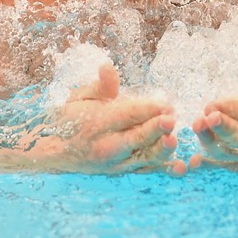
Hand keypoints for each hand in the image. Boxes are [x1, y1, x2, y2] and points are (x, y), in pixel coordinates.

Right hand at [41, 62, 181, 173]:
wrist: (57, 152)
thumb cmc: (72, 119)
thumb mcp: (80, 98)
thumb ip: (100, 86)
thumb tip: (108, 66)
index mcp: (98, 123)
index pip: (127, 114)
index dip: (147, 109)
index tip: (166, 103)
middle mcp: (107, 145)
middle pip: (136, 137)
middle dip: (155, 129)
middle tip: (172, 119)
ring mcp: (116, 162)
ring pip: (143, 158)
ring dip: (161, 151)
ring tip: (174, 141)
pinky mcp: (123, 171)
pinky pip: (145, 171)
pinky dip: (163, 170)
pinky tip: (180, 168)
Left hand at [190, 82, 237, 170]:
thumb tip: (219, 105)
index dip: (231, 109)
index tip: (211, 104)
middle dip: (222, 128)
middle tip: (204, 117)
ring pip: (234, 156)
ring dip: (212, 143)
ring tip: (197, 125)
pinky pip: (233, 167)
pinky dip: (214, 165)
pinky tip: (195, 162)